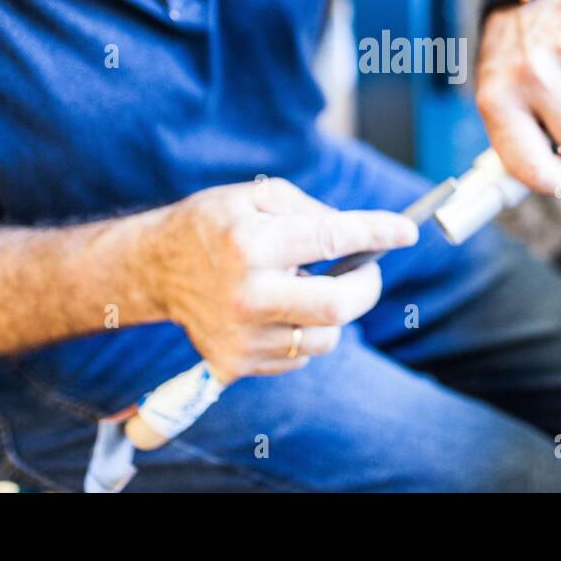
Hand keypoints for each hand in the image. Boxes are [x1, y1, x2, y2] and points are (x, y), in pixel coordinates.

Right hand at [140, 177, 416, 383]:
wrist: (154, 269)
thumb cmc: (212, 224)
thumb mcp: (257, 195)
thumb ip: (312, 210)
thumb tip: (359, 236)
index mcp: (252, 246)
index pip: (333, 240)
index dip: (378, 233)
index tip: (406, 232)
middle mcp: (248, 296)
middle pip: (339, 307)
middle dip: (367, 287)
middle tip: (369, 269)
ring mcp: (241, 337)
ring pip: (324, 338)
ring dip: (333, 313)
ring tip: (311, 287)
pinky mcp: (234, 365)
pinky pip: (299, 356)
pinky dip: (305, 332)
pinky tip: (283, 309)